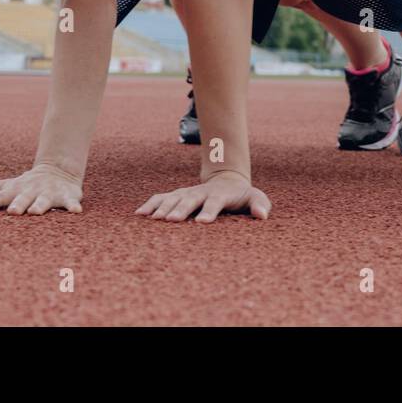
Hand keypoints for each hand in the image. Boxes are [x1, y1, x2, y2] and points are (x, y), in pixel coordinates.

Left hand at [0, 164, 83, 214]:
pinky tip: (76, 212)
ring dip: (39, 205)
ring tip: (36, 212)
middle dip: (15, 204)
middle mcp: (28, 191)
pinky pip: (70, 202)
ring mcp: (46, 193)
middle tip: (11, 212)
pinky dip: (72, 206)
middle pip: (19, 198)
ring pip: (42, 200)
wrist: (58, 171)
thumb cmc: (23, 186)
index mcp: (12, 190)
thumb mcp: (2, 187)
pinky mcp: (66, 196)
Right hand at [135, 171, 270, 222]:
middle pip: (190, 200)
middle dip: (180, 209)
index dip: (209, 211)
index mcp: (220, 195)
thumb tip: (262, 215)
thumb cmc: (242, 196)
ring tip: (153, 219)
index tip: (202, 222)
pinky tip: (139, 215)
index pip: (215, 202)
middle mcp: (201, 192)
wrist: (226, 180)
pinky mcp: (177, 195)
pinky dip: (150, 204)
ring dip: (163, 208)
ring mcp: (187, 192)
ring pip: (173, 198)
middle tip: (170, 221)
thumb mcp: (255, 197)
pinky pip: (161, 198)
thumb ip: (259, 204)